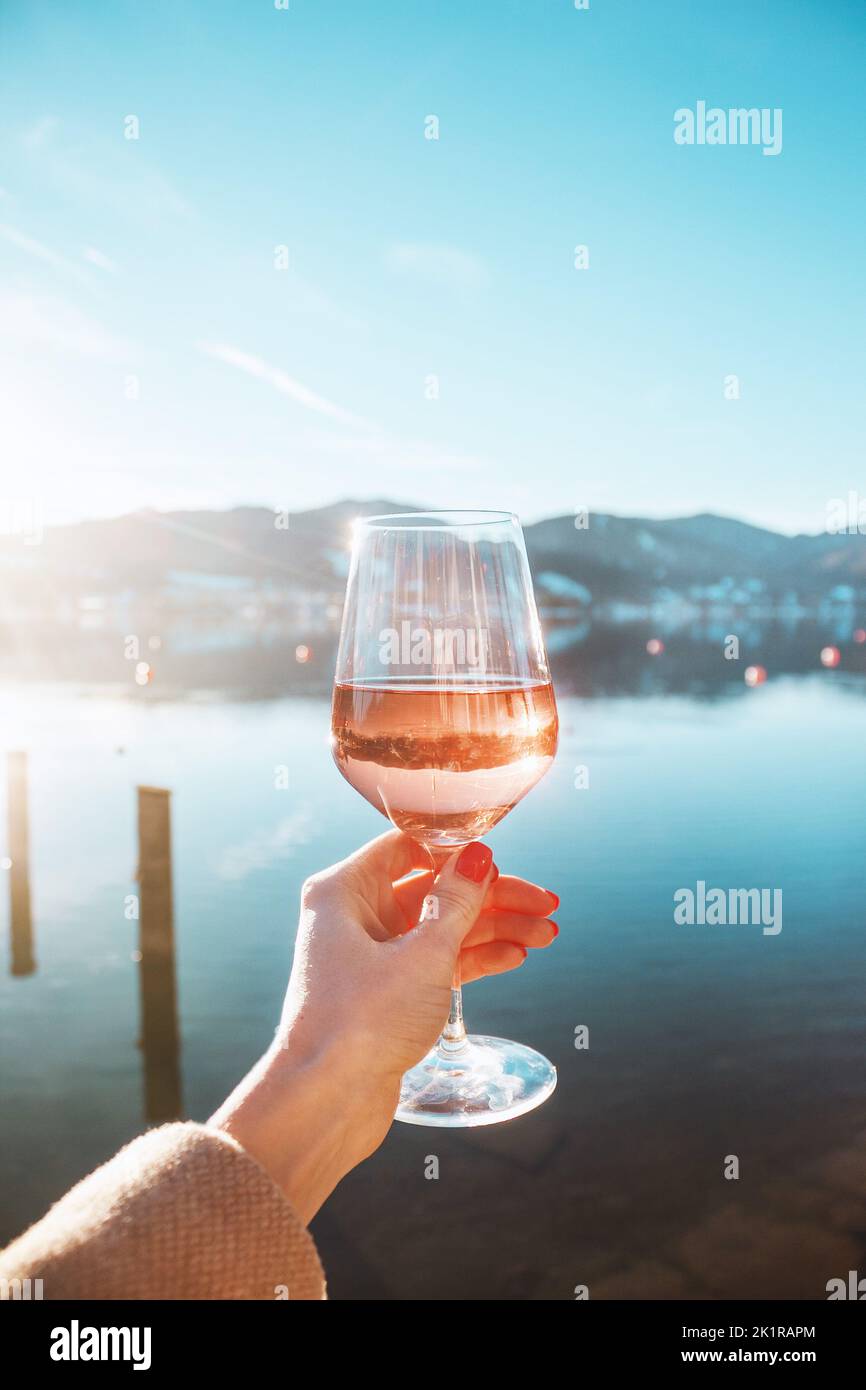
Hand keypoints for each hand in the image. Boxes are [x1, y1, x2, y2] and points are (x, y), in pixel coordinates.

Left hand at [212, 831, 558, 1221]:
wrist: (325, 1103)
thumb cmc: (359, 1024)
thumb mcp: (422, 956)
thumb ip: (457, 903)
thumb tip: (479, 857)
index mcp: (344, 891)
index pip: (409, 847)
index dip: (459, 852)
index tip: (503, 862)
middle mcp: (354, 917)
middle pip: (435, 890)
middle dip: (492, 898)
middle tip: (544, 904)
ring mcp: (371, 956)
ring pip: (442, 928)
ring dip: (493, 929)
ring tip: (545, 934)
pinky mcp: (387, 993)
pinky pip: (437, 962)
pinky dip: (475, 958)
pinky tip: (515, 955)